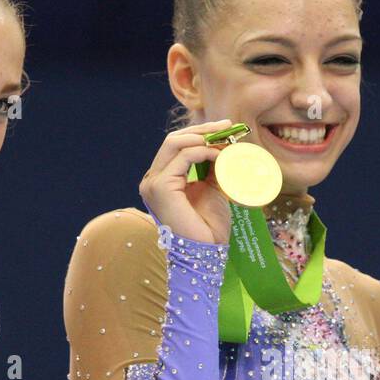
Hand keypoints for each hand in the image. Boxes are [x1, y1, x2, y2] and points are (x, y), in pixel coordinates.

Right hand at [138, 119, 235, 244]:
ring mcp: (153, 183)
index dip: (200, 133)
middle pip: (174, 140)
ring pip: (175, 143)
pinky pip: (183, 156)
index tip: (225, 128)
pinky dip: (204, 151)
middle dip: (202, 130)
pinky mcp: (161, 186)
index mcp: (161, 180)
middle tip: (227, 126)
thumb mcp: (211, 188)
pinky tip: (220, 156)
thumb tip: (221, 143)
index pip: (176, 146)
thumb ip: (210, 167)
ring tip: (226, 142)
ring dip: (203, 138)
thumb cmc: (208, 227)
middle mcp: (152, 179)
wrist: (205, 252)